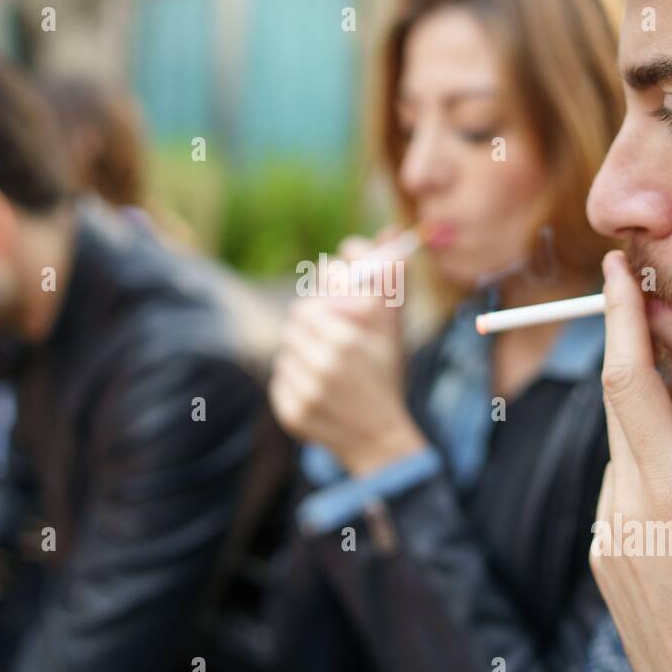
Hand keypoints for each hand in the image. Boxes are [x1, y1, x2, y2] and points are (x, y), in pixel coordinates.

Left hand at [270, 232, 427, 477]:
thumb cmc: (384, 374)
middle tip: (328, 343)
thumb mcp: (393, 327)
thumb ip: (387, 279)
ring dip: (301, 353)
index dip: (320, 309)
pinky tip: (317, 391)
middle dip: (311, 329)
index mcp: (352, 336)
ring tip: (325, 369)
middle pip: (295, 324)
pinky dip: (294, 381)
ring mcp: (308, 389)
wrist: (379, 439)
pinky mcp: (291, 412)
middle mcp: (328, 362)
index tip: (331, 316)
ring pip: (286, 349)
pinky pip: (279, 379)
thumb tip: (385, 232)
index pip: (310, 304)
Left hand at [591, 251, 671, 671]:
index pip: (627, 382)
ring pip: (621, 449)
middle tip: (665, 316)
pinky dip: (648, 462)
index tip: (612, 270)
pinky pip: (620, 488)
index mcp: (670, 493)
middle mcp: (623, 508)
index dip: (618, 319)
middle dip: (635, 355)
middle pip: (619, 407)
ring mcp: (608, 538)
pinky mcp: (607, 561)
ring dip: (654, 419)